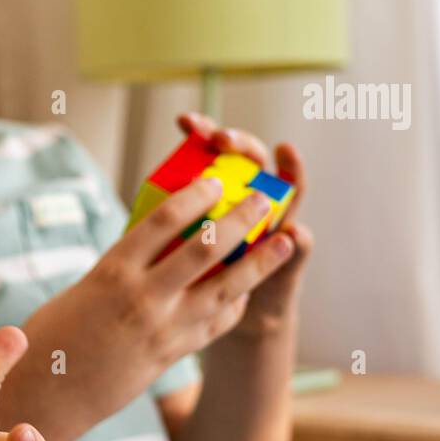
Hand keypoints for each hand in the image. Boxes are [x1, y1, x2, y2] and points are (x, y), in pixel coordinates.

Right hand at [0, 113, 300, 440]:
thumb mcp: (84, 287)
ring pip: (225, 289)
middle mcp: (144, 298)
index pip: (164, 221)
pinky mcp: (172, 355)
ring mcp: (163, 329)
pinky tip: (248, 289)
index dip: (196, 196)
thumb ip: (124, 266)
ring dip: (260, 263)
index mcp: (112, 271)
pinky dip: (235, 303)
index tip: (217, 180)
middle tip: (264, 200)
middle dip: (241, 221)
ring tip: (286, 241)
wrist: (50, 394)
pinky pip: (215, 324)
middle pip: (206, 249)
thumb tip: (162, 243)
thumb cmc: (55, 334)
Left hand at [175, 112, 312, 337]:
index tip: (185, 120)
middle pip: (252, 160)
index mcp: (218, 192)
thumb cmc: (180, 279)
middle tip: (222, 137)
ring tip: (285, 151)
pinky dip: (301, 239)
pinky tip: (294, 233)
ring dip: (290, 168)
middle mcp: (251, 200)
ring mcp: (276, 225)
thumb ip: (161, 222)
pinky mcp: (289, 258)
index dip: (202, 131)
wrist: (211, 320)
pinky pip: (302, 245)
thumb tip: (137, 202)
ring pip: (290, 188)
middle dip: (240, 142)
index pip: (213, 150)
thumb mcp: (165, 248)